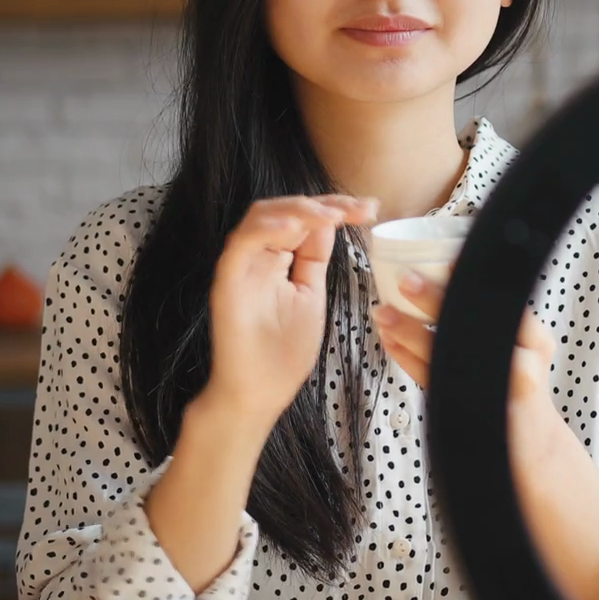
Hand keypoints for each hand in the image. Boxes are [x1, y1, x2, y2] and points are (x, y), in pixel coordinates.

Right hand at [204, 194, 378, 428]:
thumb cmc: (281, 355)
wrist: (257, 395)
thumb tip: (328, 224)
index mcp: (277, 260)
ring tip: (332, 216)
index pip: (304, 219)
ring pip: (262, 216)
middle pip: (285, 209)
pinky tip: (296, 226)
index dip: (336, 208)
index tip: (371, 209)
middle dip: (325, 203)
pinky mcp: (227, 280)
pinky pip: (242, 243)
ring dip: (300, 209)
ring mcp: (241, 266)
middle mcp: (257, 257)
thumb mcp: (310, 297)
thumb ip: (314, 260)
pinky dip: (268, 229)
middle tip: (360, 209)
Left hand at [371, 270, 573, 467]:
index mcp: (535, 338)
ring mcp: (498, 389)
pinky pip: (433, 380)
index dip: (471, 278)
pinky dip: (407, 360)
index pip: (502, 299)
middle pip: (474, 322)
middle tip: (405, 281)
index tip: (445, 258)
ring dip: (411, 330)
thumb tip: (449, 270)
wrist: (528, 447)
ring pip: (448, 352)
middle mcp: (524, 361)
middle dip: (436, 300)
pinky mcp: (473, 410)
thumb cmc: (515, 388)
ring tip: (383, 313)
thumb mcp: (521, 349)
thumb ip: (493, 320)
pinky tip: (390, 342)